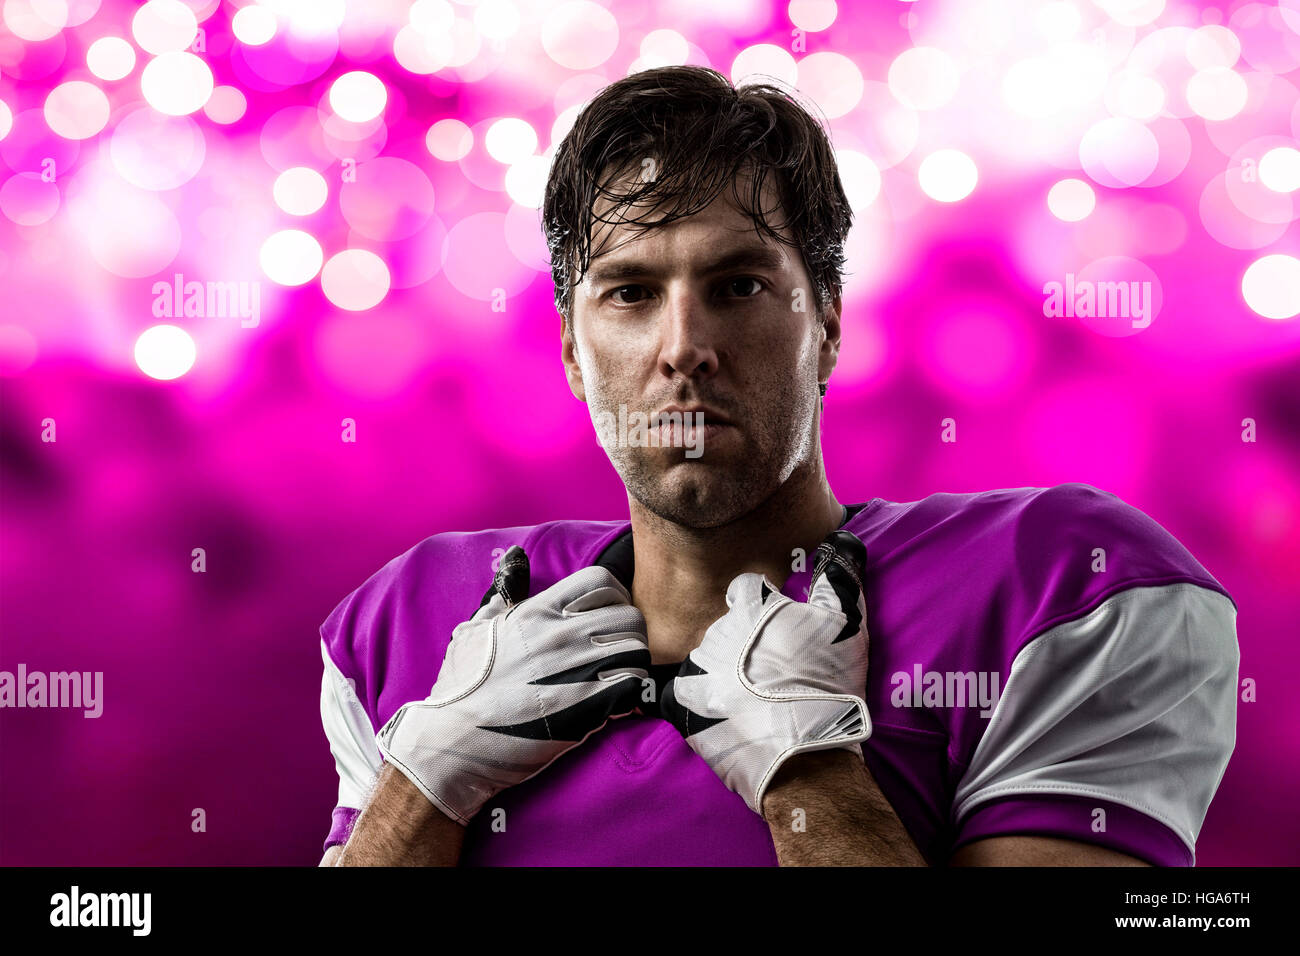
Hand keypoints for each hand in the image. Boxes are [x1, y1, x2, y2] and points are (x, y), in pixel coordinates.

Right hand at [376, 545, 649, 824]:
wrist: (451, 743)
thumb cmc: (460, 687)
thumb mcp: (475, 629)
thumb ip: (504, 592)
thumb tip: (516, 557)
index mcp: (536, 612)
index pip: (601, 580)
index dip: (614, 595)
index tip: (607, 614)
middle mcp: (559, 636)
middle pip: (629, 615)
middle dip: (630, 631)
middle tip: (617, 650)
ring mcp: (574, 671)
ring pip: (637, 649)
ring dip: (634, 662)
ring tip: (618, 676)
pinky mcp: (585, 709)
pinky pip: (633, 685)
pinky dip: (632, 692)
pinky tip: (616, 702)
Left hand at [660, 529, 871, 814]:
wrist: (804, 756)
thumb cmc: (828, 687)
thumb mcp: (846, 623)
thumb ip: (840, 576)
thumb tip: (841, 540)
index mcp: (750, 606)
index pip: (749, 590)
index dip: (766, 607)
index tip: (781, 629)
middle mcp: (715, 631)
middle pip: (728, 627)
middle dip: (747, 644)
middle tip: (774, 672)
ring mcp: (695, 668)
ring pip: (706, 658)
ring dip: (724, 673)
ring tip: (754, 700)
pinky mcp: (682, 705)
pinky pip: (679, 692)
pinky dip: (698, 700)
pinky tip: (723, 712)